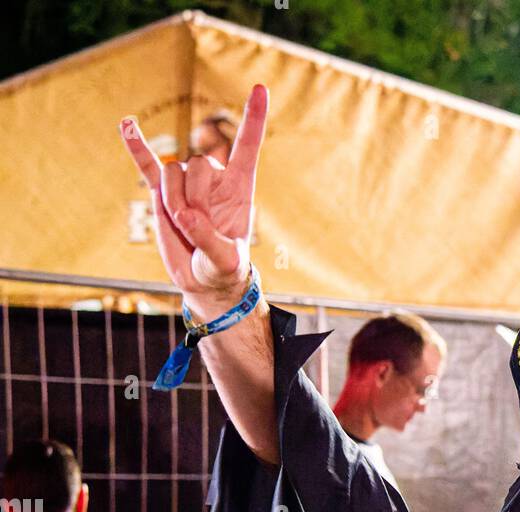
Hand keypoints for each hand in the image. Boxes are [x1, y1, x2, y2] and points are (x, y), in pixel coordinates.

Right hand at [119, 85, 268, 310]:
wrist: (202, 279)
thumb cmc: (222, 268)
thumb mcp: (225, 261)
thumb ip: (209, 239)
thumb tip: (184, 216)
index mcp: (238, 186)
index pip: (246, 146)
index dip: (253, 118)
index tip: (258, 89)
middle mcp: (212, 178)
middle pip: (198, 165)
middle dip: (195, 199)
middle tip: (199, 228)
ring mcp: (185, 183)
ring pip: (173, 173)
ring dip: (174, 202)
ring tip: (184, 226)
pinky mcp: (161, 191)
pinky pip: (147, 164)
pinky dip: (136, 146)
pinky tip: (126, 124)